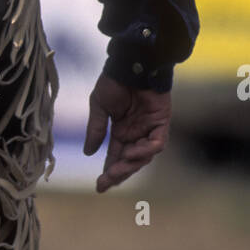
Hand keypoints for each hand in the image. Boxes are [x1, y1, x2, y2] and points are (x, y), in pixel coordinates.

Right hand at [83, 73, 170, 193]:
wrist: (131, 63)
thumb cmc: (114, 81)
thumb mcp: (99, 107)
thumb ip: (96, 130)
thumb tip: (88, 153)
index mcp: (121, 131)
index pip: (116, 157)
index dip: (109, 172)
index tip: (99, 186)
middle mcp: (136, 133)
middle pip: (130, 161)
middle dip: (119, 174)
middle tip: (106, 182)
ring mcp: (150, 129)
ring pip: (144, 157)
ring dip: (131, 165)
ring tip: (116, 170)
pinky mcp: (162, 122)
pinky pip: (156, 143)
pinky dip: (145, 151)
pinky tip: (131, 153)